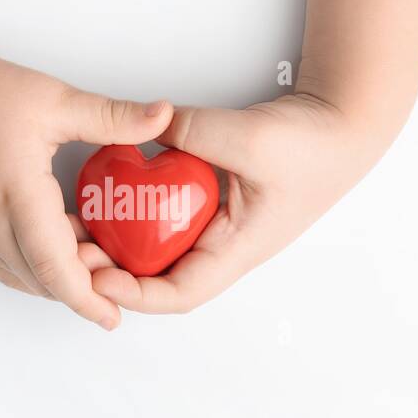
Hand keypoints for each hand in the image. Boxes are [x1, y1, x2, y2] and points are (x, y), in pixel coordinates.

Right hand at [0, 42, 171, 329]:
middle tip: (118, 272)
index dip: (86, 299)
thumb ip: (114, 117)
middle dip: (82, 289)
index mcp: (17, 192)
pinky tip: (56, 254)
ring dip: (56, 280)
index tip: (113, 317)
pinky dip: (31, 270)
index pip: (55, 266)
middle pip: (41, 280)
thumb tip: (165, 118)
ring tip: (92, 259)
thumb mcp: (57, 100)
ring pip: (20, 276)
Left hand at [92, 89, 402, 313]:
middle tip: (75, 245)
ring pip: (161, 250)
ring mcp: (218, 228)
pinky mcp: (213, 204)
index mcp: (238, 249)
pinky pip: (170, 219)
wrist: (342, 125)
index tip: (96, 274)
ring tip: (83, 225)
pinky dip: (140, 214)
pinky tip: (115, 195)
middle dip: (115, 270)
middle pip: (160, 277)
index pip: (180, 293)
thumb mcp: (248, 137)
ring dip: (122, 244)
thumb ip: (193, 132)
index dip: (134, 292)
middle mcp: (225, 248)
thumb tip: (141, 128)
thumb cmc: (312, 146)